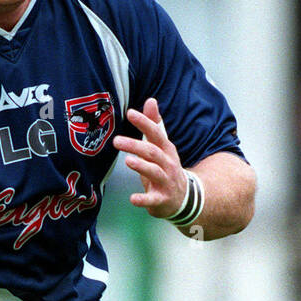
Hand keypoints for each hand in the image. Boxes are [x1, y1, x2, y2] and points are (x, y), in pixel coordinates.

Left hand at [112, 97, 187, 218]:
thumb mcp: (163, 146)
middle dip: (135, 145)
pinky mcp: (162, 199)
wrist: (184, 198)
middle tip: (116, 141)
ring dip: (141, 166)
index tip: (130, 113)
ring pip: (154, 172)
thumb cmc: (166, 168)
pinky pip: (153, 199)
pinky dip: (143, 199)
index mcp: (166, 149)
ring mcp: (166, 182)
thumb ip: (155, 125)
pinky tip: (132, 199)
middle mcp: (168, 164)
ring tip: (127, 161)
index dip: (144, 123)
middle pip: (152, 152)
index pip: (156, 133)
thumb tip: (150, 100)